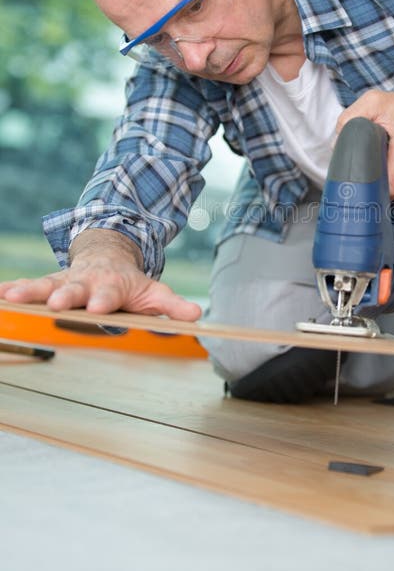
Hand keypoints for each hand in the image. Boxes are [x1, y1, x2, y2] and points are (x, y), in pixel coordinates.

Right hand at [0, 229, 201, 320]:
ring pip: (47, 285)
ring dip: (30, 291)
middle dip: (66, 297)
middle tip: (56, 306)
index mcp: (113, 286)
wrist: (111, 254)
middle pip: (75, 289)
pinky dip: (12, 288)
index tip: (98, 309)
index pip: (109, 296)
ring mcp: (67, 281)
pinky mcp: (51, 283)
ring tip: (11, 297)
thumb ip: (173, 306)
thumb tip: (198, 316)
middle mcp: (87, 282)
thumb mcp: (156, 292)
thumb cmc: (133, 283)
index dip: (104, 302)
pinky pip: (29, 285)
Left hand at [337, 87, 393, 196]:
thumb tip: (338, 145)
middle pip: (384, 192)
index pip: (384, 186)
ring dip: (379, 181)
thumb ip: (350, 119)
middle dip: (369, 181)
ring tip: (379, 160)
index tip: (355, 178)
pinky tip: (389, 165)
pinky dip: (389, 181)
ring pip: (391, 193)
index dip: (366, 184)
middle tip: (363, 165)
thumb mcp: (375, 101)